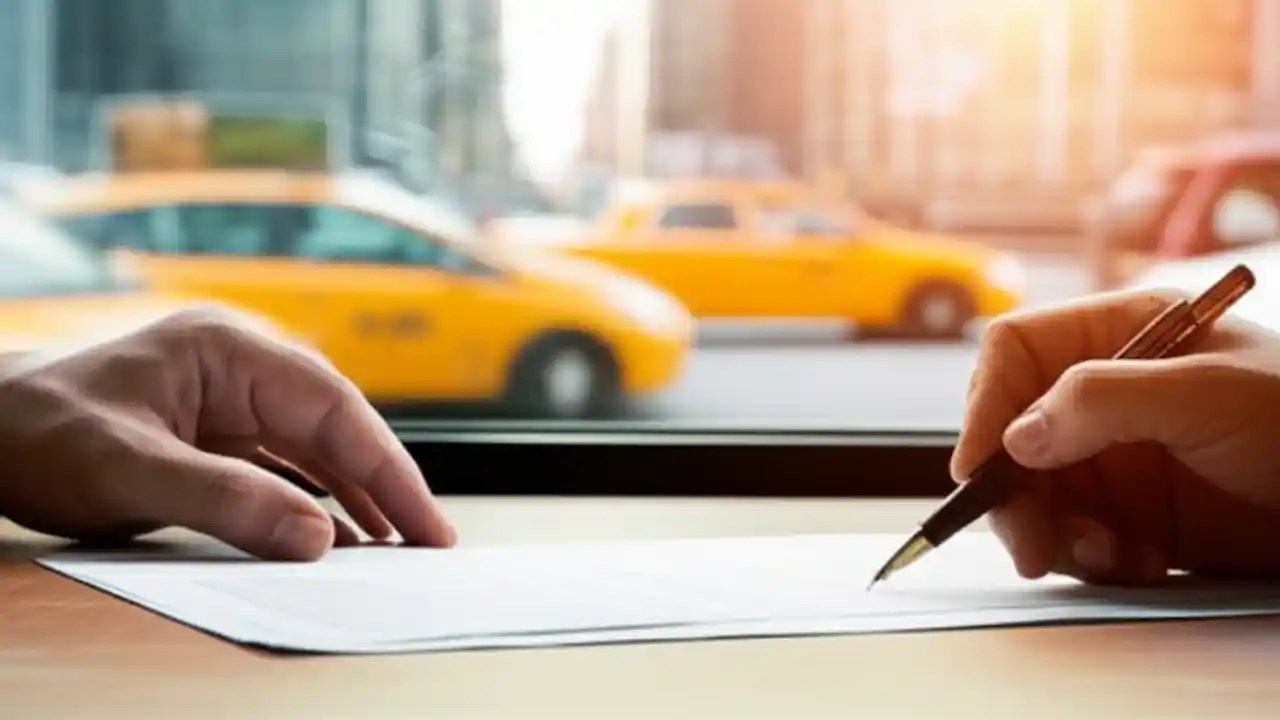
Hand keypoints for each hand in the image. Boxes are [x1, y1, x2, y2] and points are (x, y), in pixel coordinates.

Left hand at [0, 306, 455, 559]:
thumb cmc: (38, 433)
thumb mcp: (128, 471)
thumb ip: (224, 500)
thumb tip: (319, 538)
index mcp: (228, 349)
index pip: (331, 407)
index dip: (386, 466)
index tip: (424, 522)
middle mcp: (240, 366)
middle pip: (336, 425)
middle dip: (384, 482)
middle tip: (430, 542)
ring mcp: (230, 398)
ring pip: (317, 447)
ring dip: (357, 495)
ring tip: (399, 546)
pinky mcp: (218, 432)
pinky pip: (284, 466)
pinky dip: (316, 501)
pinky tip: (339, 536)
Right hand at [953, 290, 1279, 583]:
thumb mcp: (1207, 394)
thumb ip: (1103, 400)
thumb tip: (1016, 437)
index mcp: (1120, 335)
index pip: (1016, 352)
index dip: (984, 403)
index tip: (979, 465)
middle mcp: (1105, 393)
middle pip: (1011, 433)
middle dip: (1014, 491)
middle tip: (1030, 543)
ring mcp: (1116, 455)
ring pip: (1034, 492)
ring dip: (1053, 532)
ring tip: (1107, 556)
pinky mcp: (1133, 513)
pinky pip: (1074, 535)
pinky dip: (1092, 557)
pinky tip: (1141, 561)